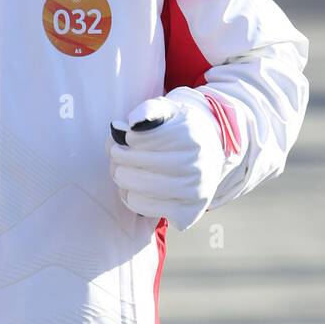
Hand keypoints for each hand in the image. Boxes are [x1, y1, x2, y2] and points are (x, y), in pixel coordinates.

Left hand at [108, 88, 233, 231]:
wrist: (209, 153)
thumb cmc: (180, 129)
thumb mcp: (168, 111)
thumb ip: (149, 110)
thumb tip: (133, 123)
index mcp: (191, 137)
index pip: (141, 139)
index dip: (128, 138)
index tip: (127, 137)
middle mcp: (197, 166)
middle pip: (137, 163)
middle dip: (118, 156)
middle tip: (115, 152)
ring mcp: (194, 193)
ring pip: (137, 187)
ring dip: (121, 176)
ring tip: (121, 168)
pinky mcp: (187, 214)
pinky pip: (142, 207)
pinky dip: (131, 196)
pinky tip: (137, 187)